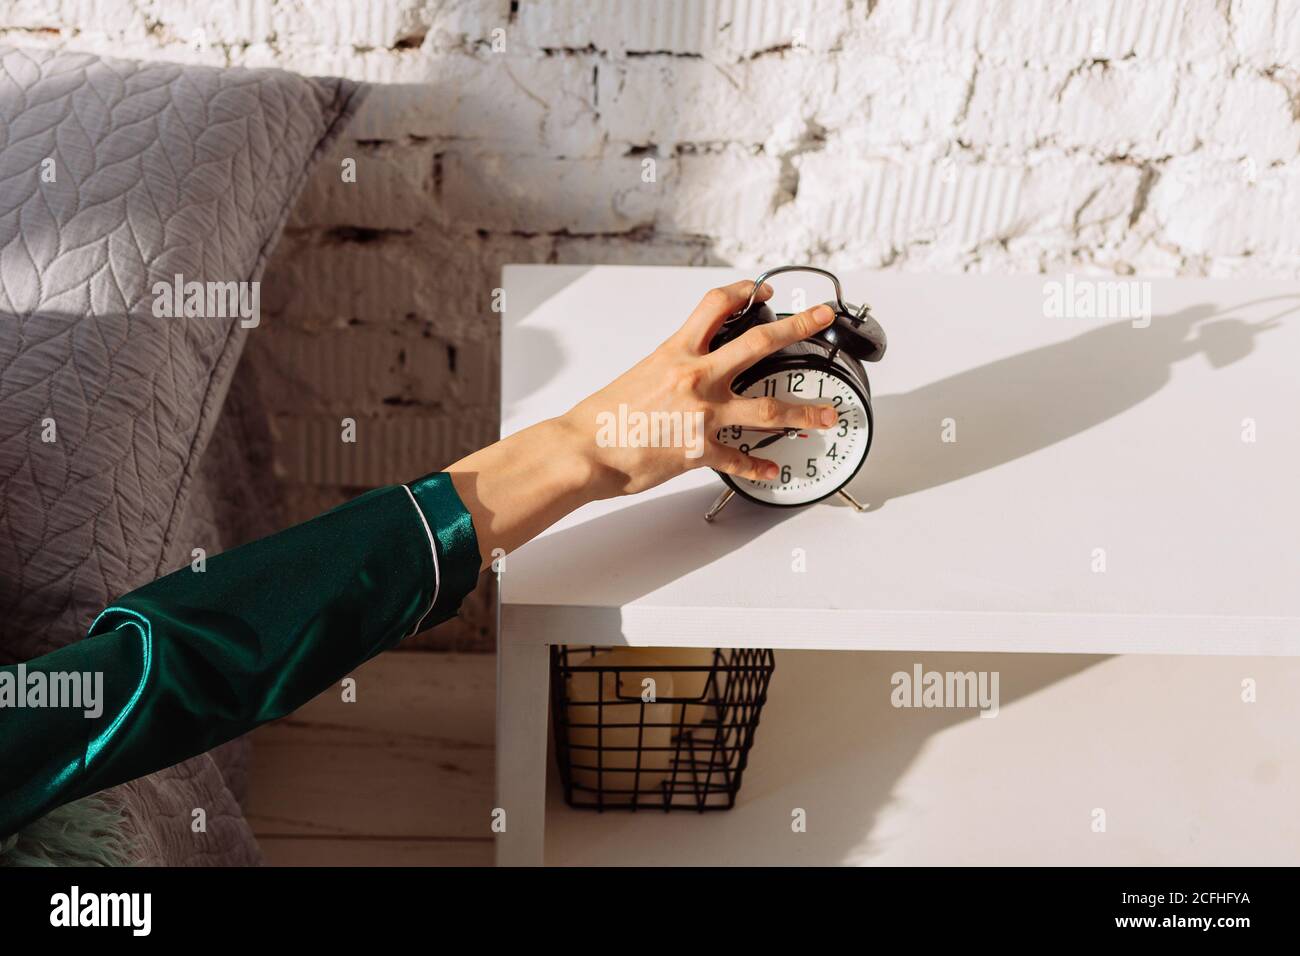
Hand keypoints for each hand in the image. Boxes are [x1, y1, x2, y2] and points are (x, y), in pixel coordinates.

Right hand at [562, 280, 838, 496]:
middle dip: (798, 327)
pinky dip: (758, 468)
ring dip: (805, 411)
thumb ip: (672, 368)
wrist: (584, 449)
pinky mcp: (701, 450)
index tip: (762, 290)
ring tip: (827, 415)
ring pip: (769, 409)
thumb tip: (688, 371)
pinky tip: (771, 471)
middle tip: (822, 318)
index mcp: (676, 353)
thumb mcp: (640, 373)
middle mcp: (696, 378)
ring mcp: (703, 415)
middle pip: (760, 343)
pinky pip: (740, 460)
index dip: (744, 292)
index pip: (716, 306)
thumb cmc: (602, 417)